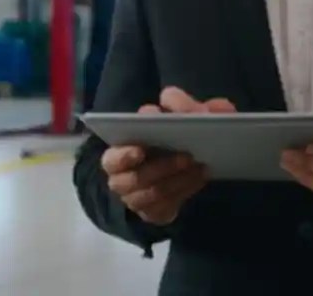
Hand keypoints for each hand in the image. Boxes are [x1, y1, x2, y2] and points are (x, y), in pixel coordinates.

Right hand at [100, 87, 236, 225]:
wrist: (183, 163)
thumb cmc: (175, 132)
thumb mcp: (181, 112)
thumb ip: (178, 102)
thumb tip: (173, 101)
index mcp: (117, 150)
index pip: (113, 158)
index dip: (125, 155)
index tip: (141, 150)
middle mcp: (120, 177)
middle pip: (135, 179)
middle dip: (162, 167)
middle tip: (188, 156)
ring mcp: (134, 197)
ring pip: (153, 193)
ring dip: (178, 180)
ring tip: (200, 168)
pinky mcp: (150, 212)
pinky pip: (165, 206)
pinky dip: (184, 191)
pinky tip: (199, 179)